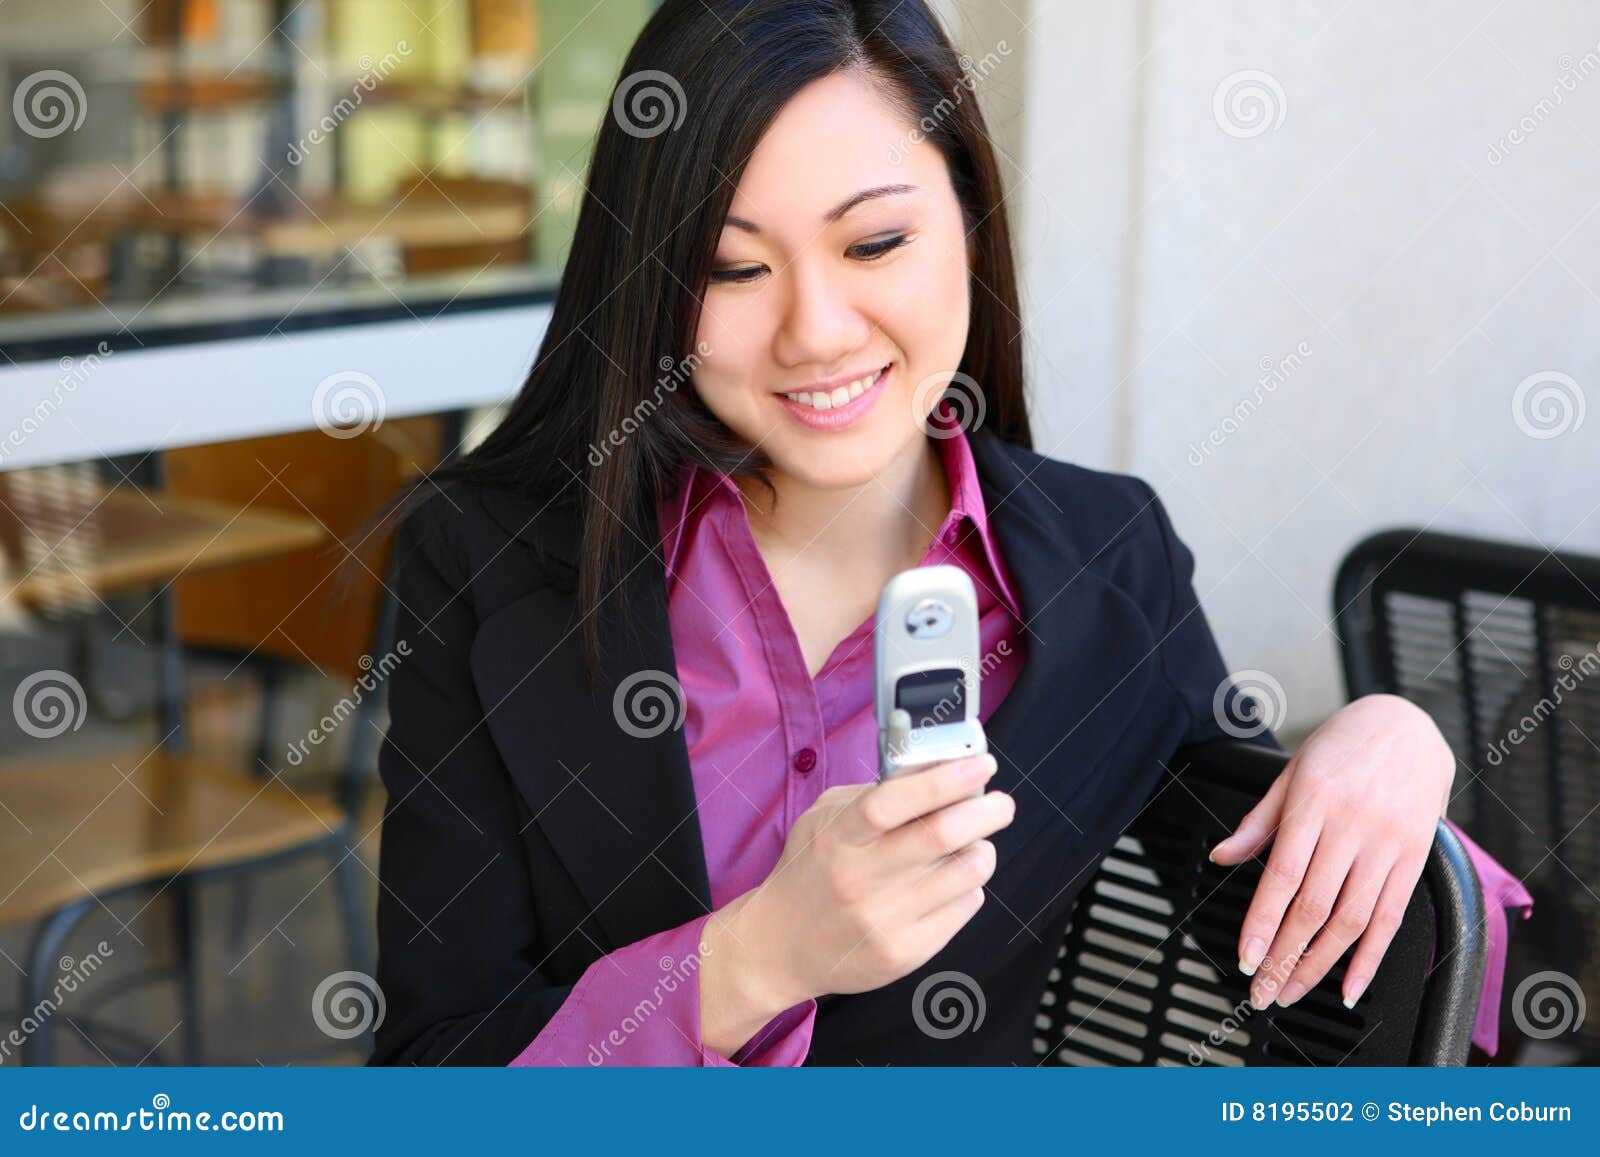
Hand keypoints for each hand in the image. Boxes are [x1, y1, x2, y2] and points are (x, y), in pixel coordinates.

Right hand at [698, 752, 1013, 1050]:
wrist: (782, 946)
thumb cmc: (812, 871)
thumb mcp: (827, 819)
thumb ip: (878, 792)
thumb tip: (941, 767)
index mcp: (839, 838)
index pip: (893, 801)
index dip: (944, 779)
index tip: (980, 763)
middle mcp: (861, 879)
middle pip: (941, 836)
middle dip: (985, 811)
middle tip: (1000, 802)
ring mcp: (885, 920)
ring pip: (966, 873)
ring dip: (982, 848)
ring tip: (973, 843)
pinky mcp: (907, 952)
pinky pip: (964, 906)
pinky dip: (968, 885)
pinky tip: (949, 881)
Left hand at [1208, 694, 1453, 1009]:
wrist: (1409, 722)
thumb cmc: (1343, 744)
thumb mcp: (1291, 771)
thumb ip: (1258, 822)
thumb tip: (1221, 858)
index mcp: (1314, 802)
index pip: (1282, 876)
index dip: (1263, 923)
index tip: (1246, 957)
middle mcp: (1353, 826)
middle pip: (1315, 907)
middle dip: (1284, 956)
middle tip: (1261, 990)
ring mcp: (1388, 844)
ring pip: (1352, 920)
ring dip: (1320, 965)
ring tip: (1291, 991)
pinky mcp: (1416, 857)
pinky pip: (1392, 916)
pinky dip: (1370, 958)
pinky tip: (1349, 985)